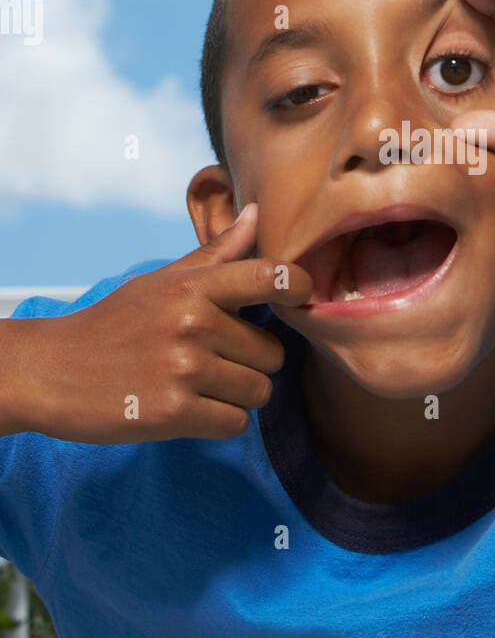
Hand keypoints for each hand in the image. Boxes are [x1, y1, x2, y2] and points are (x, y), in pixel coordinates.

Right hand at [11, 204, 311, 442]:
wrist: (52, 371)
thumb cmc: (116, 323)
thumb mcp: (162, 282)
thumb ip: (216, 254)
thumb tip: (258, 213)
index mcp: (193, 286)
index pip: (271, 277)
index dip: (298, 288)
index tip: (298, 299)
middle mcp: (193, 323)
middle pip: (273, 354)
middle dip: (251, 363)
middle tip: (211, 361)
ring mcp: (184, 369)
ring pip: (259, 392)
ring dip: (236, 396)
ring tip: (197, 386)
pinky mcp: (173, 413)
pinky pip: (235, 423)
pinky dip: (218, 422)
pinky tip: (188, 408)